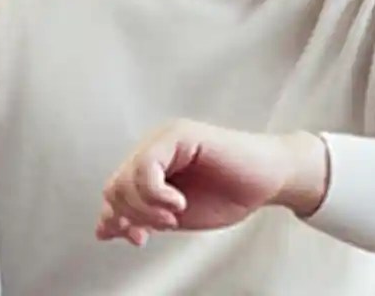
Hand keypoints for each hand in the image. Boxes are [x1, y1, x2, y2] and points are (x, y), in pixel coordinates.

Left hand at [94, 119, 328, 246]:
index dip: (118, 220)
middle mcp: (154, 148)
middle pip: (115, 186)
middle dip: (134, 216)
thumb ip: (141, 218)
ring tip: (174, 214)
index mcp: (151, 164)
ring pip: (127, 178)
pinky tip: (178, 202)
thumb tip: (104, 228)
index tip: (139, 238)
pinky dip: (157, 193)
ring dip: (147, 207)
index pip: (113, 192)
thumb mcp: (174, 215)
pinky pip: (147, 166)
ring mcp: (166, 139)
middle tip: (164, 224)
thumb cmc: (231, 192)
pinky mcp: (180, 135)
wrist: (270, 180)